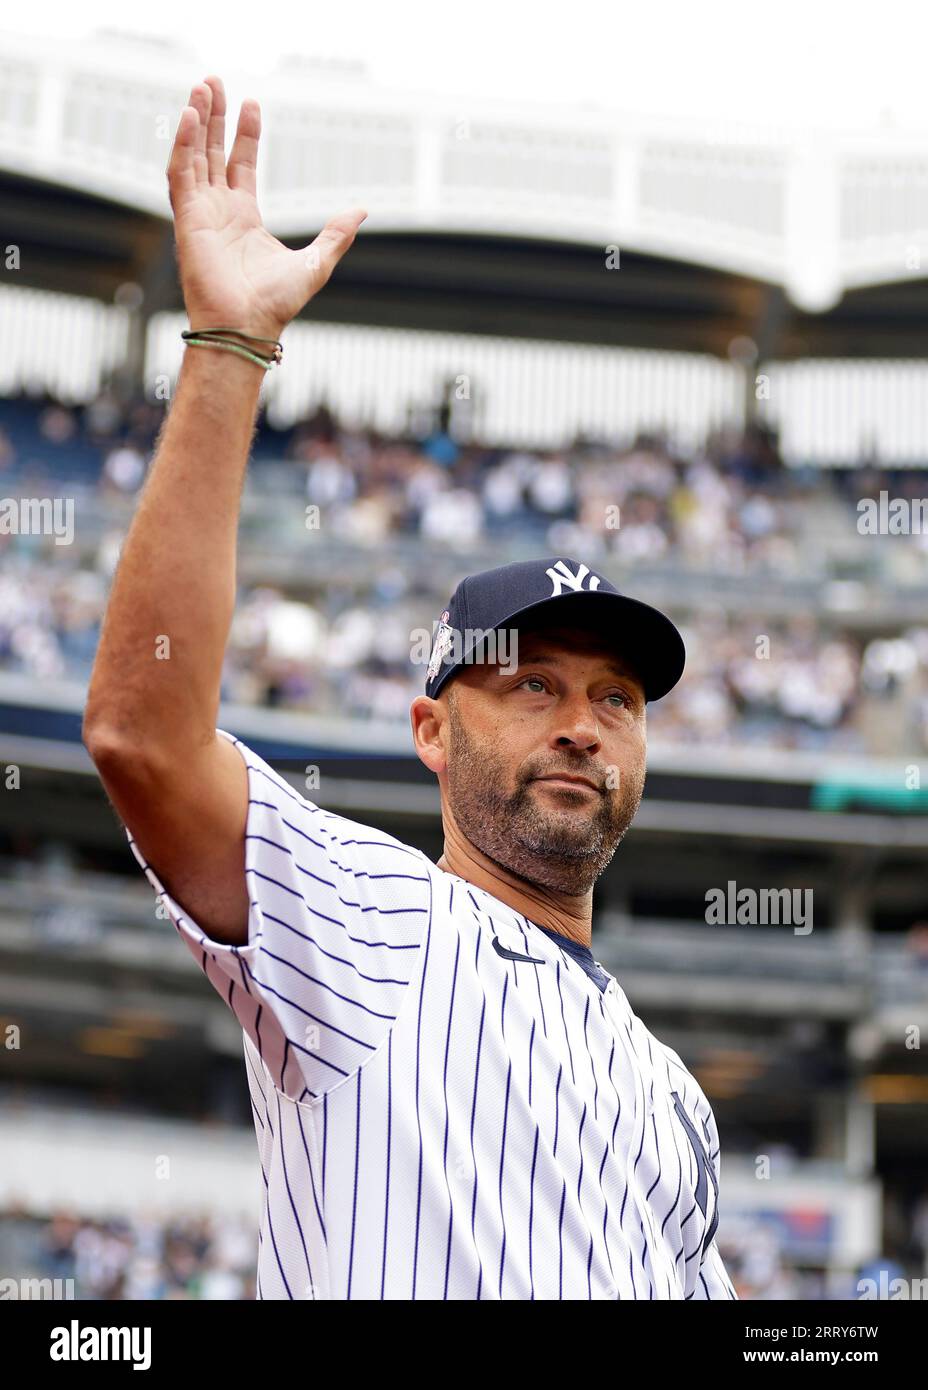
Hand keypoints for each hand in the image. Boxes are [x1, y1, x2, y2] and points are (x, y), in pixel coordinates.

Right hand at [168, 77, 366, 340]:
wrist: (248, 327)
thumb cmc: (275, 304)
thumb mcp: (316, 263)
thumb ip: (336, 234)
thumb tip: (361, 210)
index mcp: (245, 218)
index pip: (242, 165)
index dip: (246, 134)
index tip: (252, 104)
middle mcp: (219, 211)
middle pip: (213, 152)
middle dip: (214, 116)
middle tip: (214, 81)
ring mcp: (200, 213)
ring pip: (194, 155)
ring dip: (195, 121)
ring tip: (202, 86)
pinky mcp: (187, 220)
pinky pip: (180, 174)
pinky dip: (183, 145)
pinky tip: (190, 117)